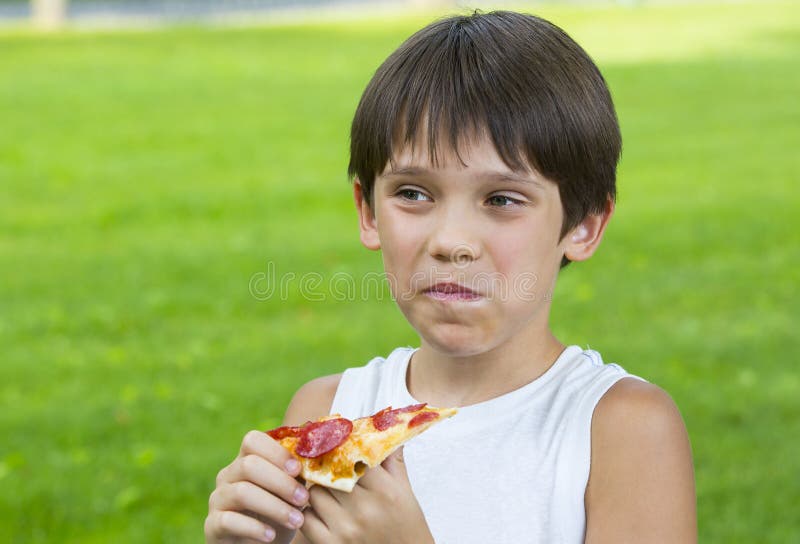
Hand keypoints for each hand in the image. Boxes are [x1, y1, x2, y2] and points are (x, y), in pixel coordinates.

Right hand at [205, 430, 309, 543]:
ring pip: (242, 492)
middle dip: (281, 482)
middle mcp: (228, 475)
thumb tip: (314, 462)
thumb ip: (296, 476)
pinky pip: (229, 520)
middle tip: (304, 499)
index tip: (298, 469)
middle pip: (249, 464)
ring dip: (274, 507)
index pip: (253, 440)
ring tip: (297, 521)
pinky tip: (271, 536)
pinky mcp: (212, 525)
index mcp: (246, 460)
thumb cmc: (278, 514)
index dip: (276, 452)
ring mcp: (217, 499)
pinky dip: (254, 528)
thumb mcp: (290, 493)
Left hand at [299, 447, 433, 543]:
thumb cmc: (407, 524)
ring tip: (327, 491)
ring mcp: (346, 528)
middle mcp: (364, 509)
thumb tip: (384, 427)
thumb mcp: (405, 490)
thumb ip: (392, 459)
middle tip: (327, 465)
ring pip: (314, 494)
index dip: (344, 449)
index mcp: (385, 491)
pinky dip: (309, 513)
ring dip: (317, 490)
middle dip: (327, 469)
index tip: (338, 443)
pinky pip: (306, 519)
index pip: (353, 456)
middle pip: (330, 474)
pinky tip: (321, 512)